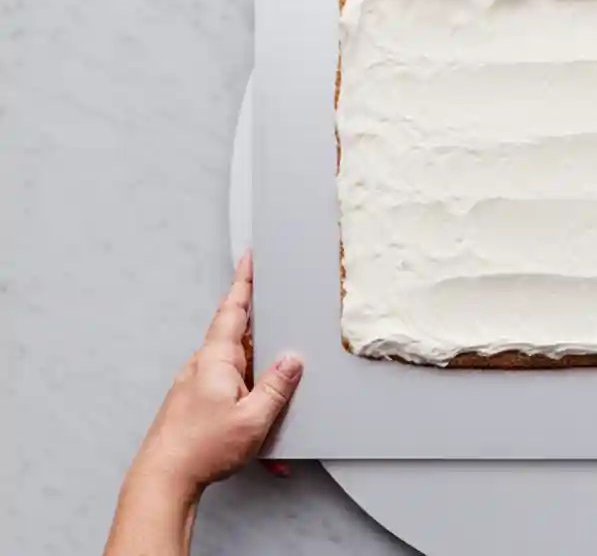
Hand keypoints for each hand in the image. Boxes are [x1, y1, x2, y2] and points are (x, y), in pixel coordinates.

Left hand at [130, 252, 302, 496]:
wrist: (163, 478)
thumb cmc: (202, 448)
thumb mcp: (253, 418)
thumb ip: (277, 386)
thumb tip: (292, 360)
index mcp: (216, 360)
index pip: (233, 311)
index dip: (243, 283)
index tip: (249, 259)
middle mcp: (203, 366)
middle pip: (239, 336)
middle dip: (263, 331)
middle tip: (283, 323)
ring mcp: (197, 385)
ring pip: (237, 366)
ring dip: (257, 375)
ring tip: (273, 393)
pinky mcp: (196, 403)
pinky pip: (229, 389)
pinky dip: (247, 399)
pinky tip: (257, 423)